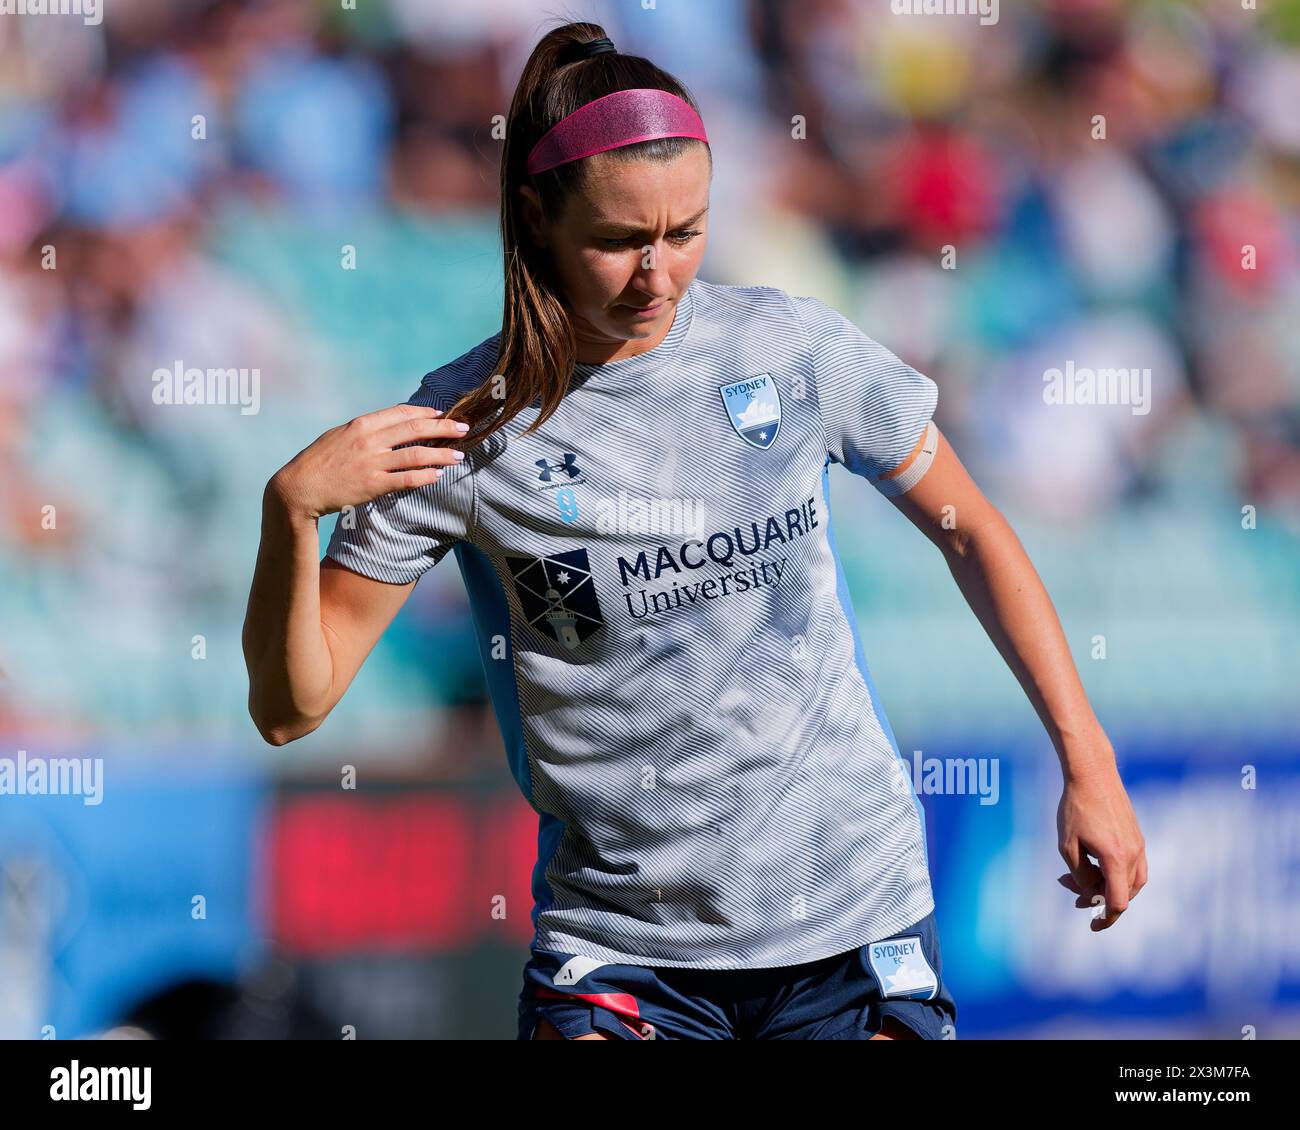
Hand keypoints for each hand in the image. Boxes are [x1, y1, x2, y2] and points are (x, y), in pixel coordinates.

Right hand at [270, 403, 469, 519]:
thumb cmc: (318, 462)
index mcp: (362, 424)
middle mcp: (370, 440)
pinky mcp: (373, 485)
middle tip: (463, 429)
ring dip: (441, 455)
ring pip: (417, 455)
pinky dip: (425, 477)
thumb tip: (389, 426)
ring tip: (458, 456)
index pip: (402, 413)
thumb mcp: (339, 436)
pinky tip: (438, 476)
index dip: (426, 413)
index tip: (443, 415)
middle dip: (444, 428)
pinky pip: (406, 479)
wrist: (298, 487)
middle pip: (416, 430)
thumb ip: (366, 431)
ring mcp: (372, 462)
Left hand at [1056, 756, 1146, 930]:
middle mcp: (1133, 854)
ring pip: (1130, 882)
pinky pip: (1132, 867)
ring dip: (1107, 886)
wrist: (1094, 775)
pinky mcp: (1137, 838)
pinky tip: (1095, 864)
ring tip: (1079, 876)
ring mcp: (1139, 846)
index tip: (1093, 927)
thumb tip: (1089, 892)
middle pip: (1123, 894)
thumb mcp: (1068, 845)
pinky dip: (1116, 874)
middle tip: (1068, 886)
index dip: (1106, 919)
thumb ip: (1080, 874)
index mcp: (1116, 858)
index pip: (1118, 902)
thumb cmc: (1076, 808)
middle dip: (1097, 898)